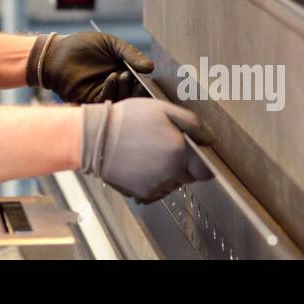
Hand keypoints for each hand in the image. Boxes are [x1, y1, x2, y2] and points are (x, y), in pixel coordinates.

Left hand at [27, 31, 153, 103]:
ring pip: (121, 101)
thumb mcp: (110, 44)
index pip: (140, 85)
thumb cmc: (82, 45)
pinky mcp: (91, 101)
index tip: (148, 80)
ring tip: (120, 74)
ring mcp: (103, 95)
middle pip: (133, 97)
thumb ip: (131, 54)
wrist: (56, 52)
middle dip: (137, 90)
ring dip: (124, 90)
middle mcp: (115, 87)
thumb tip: (151, 68)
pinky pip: (105, 102)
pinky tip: (110, 79)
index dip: (146, 85)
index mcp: (123, 74)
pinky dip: (110, 91)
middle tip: (133, 77)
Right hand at [78, 99, 213, 202]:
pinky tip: (140, 163)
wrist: (94, 138)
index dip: (201, 160)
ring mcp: (156, 187)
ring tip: (148, 152)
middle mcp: (171, 175)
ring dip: (167, 171)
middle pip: (188, 176)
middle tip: (163, 145)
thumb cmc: (127, 120)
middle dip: (182, 162)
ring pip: (172, 183)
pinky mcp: (142, 194)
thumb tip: (209, 139)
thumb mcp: (163, 109)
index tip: (192, 152)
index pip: (206, 170)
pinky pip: (156, 189)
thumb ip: (192, 123)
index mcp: (179, 153)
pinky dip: (152, 179)